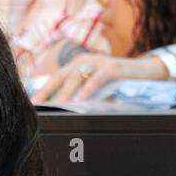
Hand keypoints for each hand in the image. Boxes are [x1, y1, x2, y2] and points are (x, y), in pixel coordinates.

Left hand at [33, 53, 155, 103]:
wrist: (145, 72)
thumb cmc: (116, 83)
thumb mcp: (94, 90)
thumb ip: (78, 97)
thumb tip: (60, 113)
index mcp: (76, 67)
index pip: (54, 79)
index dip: (42, 91)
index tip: (30, 105)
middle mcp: (84, 62)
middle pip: (60, 77)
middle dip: (47, 92)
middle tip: (35, 106)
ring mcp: (98, 63)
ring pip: (76, 78)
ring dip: (64, 93)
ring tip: (56, 106)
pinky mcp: (112, 67)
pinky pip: (97, 78)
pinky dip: (88, 89)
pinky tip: (80, 100)